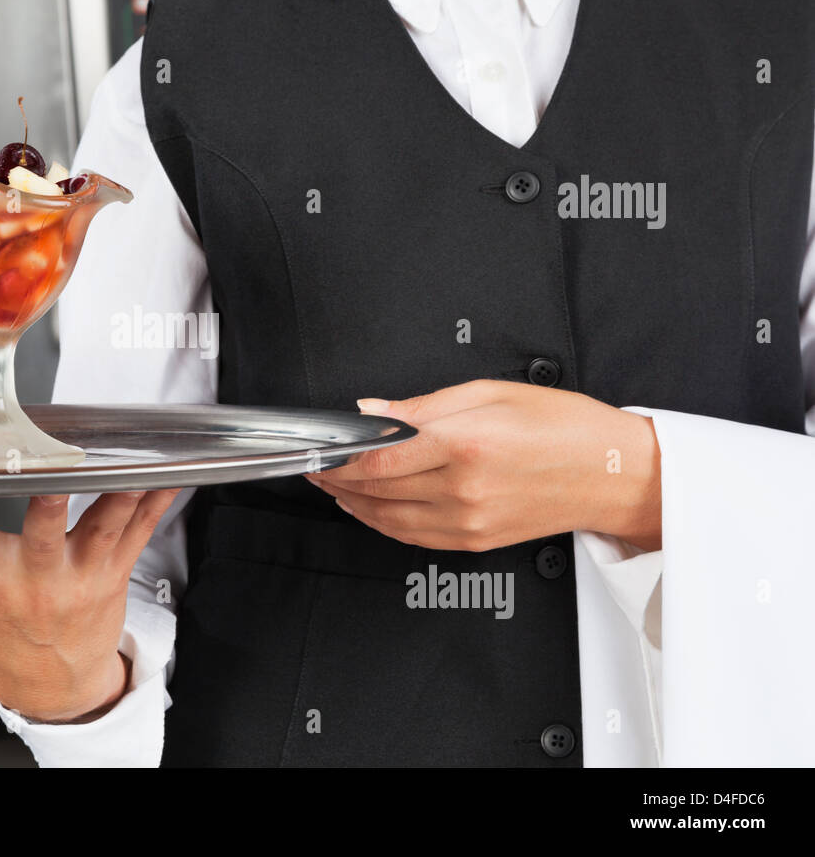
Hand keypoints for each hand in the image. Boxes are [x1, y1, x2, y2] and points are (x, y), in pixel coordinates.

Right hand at [0, 489, 180, 721]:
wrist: (52, 684)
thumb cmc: (10, 630)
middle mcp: (39, 578)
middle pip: (44, 534)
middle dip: (48, 504)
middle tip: (50, 475)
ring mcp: (82, 576)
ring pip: (103, 530)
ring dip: (118, 498)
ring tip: (130, 469)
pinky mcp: (114, 575)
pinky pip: (139, 533)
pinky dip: (155, 503)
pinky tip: (168, 478)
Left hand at [306, 379, 660, 551]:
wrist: (614, 474)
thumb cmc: (565, 427)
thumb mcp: (492, 392)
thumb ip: (424, 405)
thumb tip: (376, 410)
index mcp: (464, 443)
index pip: (379, 456)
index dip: (340, 456)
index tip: (322, 448)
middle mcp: (463, 487)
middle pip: (377, 487)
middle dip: (338, 477)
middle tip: (319, 464)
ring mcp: (468, 520)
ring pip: (387, 517)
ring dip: (353, 503)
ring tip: (335, 486)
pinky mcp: (475, 541)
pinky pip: (412, 536)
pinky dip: (382, 523)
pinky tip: (369, 508)